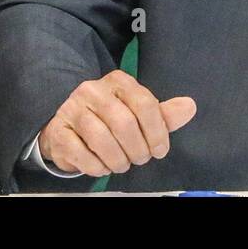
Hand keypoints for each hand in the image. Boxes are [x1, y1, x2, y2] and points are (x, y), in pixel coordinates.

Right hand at [38, 69, 196, 175]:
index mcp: (119, 81)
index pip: (144, 103)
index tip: (160, 151)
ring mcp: (72, 109)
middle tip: (141, 159)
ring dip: (118, 160)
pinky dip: (97, 166)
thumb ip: (163, 114)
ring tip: (123, 164)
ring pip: (102, 139)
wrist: (67, 126)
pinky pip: (81, 153)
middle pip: (124, 123)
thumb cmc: (109, 119)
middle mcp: (93, 90)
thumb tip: (190, 107)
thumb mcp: (138, 113)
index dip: (157, 131)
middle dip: (138, 149)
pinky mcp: (58, 131)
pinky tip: (103, 167)